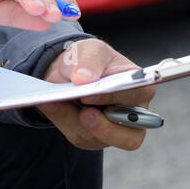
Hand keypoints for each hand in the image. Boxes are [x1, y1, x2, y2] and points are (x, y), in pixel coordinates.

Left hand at [38, 39, 155, 150]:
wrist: (70, 72)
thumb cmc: (90, 59)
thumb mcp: (90, 49)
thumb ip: (89, 60)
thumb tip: (83, 78)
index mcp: (139, 86)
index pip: (137, 96)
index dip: (116, 98)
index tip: (90, 94)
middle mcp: (132, 113)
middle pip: (129, 135)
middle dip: (104, 127)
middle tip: (83, 114)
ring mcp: (114, 130)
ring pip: (98, 138)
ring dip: (74, 121)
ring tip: (55, 102)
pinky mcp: (93, 138)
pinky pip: (80, 137)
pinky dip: (63, 121)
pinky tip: (50, 105)